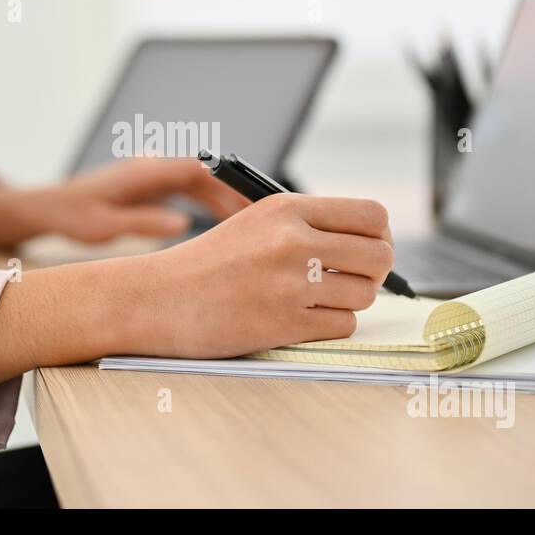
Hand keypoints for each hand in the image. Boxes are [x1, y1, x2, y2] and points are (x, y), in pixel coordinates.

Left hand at [0, 157, 248, 249]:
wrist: (46, 206)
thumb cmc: (71, 216)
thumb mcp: (103, 227)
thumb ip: (143, 224)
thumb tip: (183, 225)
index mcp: (143, 171)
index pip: (197, 168)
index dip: (228, 181)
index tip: (251, 198)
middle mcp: (151, 167)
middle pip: (205, 175)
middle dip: (234, 193)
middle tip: (262, 217)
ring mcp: (152, 174)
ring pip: (199, 183)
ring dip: (223, 200)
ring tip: (250, 224)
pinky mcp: (150, 186)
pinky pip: (188, 191)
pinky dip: (208, 204)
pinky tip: (224, 224)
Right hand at [0, 192, 393, 391]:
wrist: (156, 299)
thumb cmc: (206, 264)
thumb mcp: (254, 223)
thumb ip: (307, 224)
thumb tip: (371, 240)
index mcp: (287, 208)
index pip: (372, 215)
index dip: (378, 235)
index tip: (366, 248)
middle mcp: (293, 241)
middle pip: (378, 255)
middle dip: (373, 272)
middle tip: (352, 279)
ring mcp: (290, 283)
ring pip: (364, 294)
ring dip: (349, 301)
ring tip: (317, 300)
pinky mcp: (285, 323)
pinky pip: (343, 325)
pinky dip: (329, 326)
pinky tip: (301, 318)